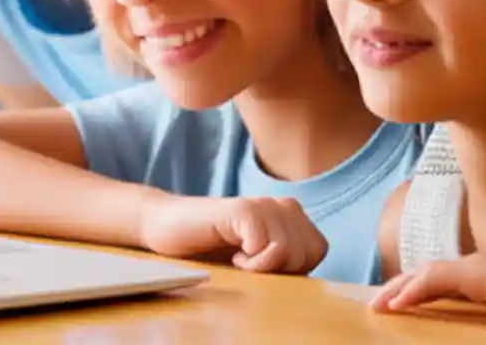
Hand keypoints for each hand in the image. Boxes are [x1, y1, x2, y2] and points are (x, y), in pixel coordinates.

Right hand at [138, 194, 326, 273]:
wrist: (168, 227)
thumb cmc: (211, 249)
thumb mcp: (259, 261)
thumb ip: (288, 263)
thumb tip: (310, 282)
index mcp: (291, 214)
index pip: (318, 249)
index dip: (295, 268)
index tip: (264, 267)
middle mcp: (282, 204)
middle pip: (307, 252)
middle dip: (280, 270)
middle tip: (250, 264)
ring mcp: (263, 204)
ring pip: (288, 250)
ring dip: (261, 267)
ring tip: (240, 258)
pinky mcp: (242, 209)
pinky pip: (264, 245)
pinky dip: (249, 262)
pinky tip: (232, 254)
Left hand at [369, 253, 485, 327]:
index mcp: (484, 273)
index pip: (440, 278)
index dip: (416, 289)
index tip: (396, 302)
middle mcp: (475, 265)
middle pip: (424, 272)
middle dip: (398, 287)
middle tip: (376, 305)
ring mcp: (475, 266)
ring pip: (424, 274)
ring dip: (398, 289)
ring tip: (378, 306)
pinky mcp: (477, 274)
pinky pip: (435, 280)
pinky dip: (414, 291)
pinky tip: (398, 304)